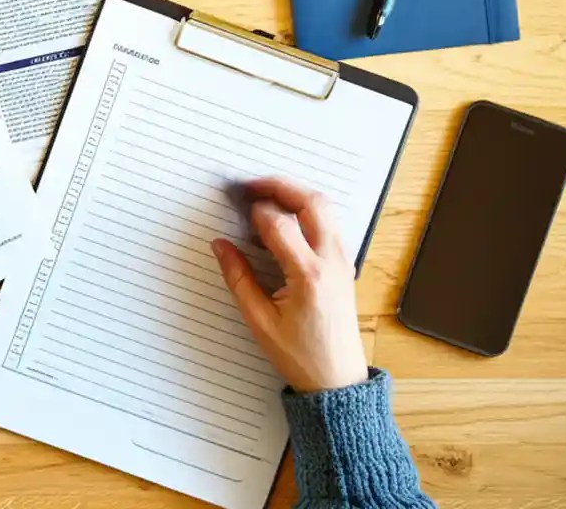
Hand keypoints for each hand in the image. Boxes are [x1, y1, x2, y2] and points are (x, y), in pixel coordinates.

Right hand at [211, 177, 367, 392]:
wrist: (337, 379)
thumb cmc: (299, 355)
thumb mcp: (259, 320)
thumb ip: (238, 277)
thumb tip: (221, 245)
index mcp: (308, 275)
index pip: (279, 224)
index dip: (255, 212)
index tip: (237, 210)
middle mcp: (331, 261)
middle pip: (312, 202)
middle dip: (280, 186)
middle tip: (252, 185)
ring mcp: (342, 261)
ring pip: (325, 208)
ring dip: (296, 195)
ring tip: (266, 197)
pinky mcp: (344, 265)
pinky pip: (329, 224)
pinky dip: (307, 211)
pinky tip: (285, 219)